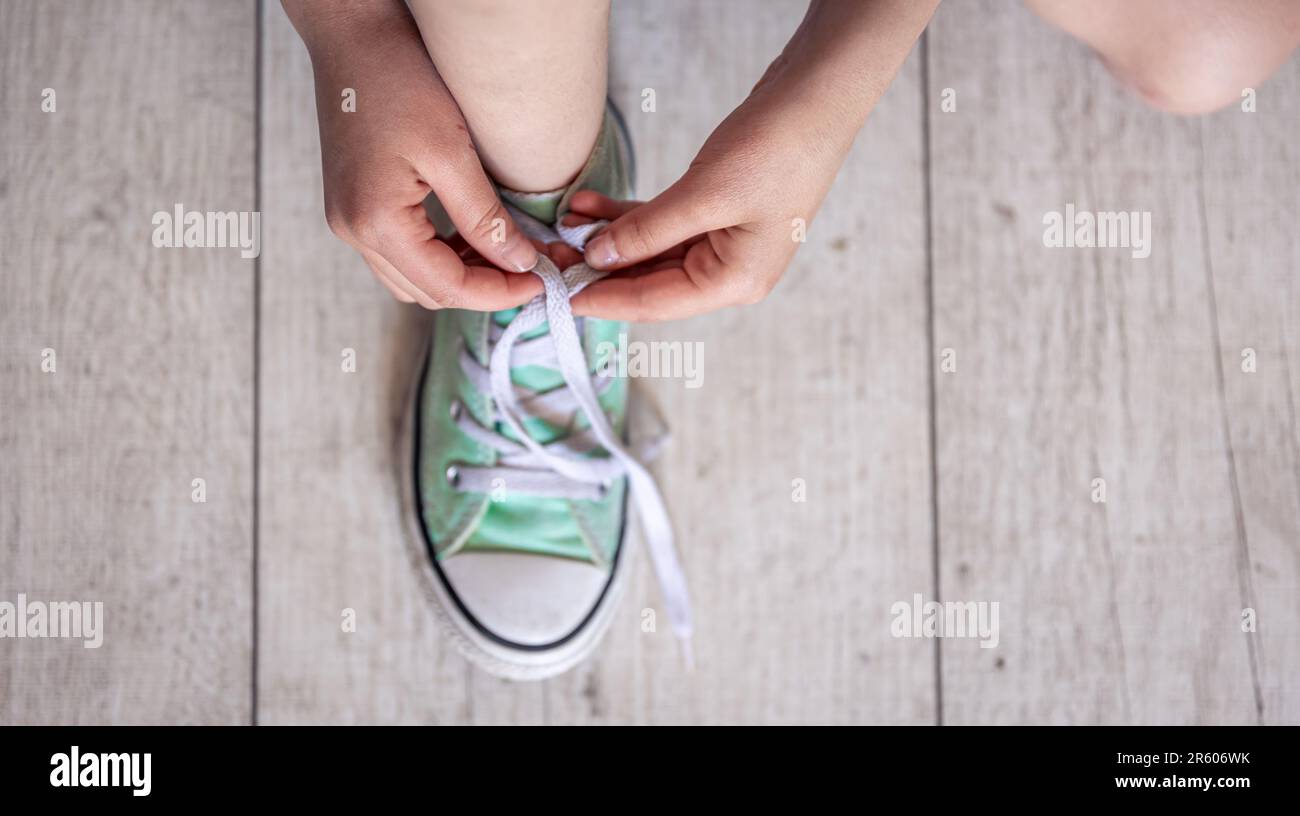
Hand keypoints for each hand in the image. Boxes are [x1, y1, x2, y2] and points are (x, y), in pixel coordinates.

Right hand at [286, 0, 541, 308]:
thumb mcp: (451, 151)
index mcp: (375, 222)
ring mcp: (349, 221)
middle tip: (533, 267)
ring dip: (462, 275)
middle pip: (429, 292)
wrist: (353, 38)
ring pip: (414, 279)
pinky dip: (439, 256)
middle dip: (484, 287)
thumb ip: (484, 217)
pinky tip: (473, 237)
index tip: (542, 282)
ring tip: (508, 253)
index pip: (447, 287)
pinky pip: (401, 254)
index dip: (499, 293)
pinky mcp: (354, 207)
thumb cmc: (398, 81)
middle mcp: (354, 231)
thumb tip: (519, 264)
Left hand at [568, 0, 936, 321]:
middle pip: (651, 283)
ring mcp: (725, 244)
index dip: (605, 300)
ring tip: (561, 227)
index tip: (560, 297)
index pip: (656, 303)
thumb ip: (647, 231)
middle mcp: (730, 272)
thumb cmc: (777, 149)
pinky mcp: (717, 213)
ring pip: (652, 253)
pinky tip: (589, 207)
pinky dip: (628, 218)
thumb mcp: (703, 194)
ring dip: (608, 240)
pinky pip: (663, 226)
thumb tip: (595, 258)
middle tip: (549, 258)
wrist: (816, 98)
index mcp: (736, 282)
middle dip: (600, 269)